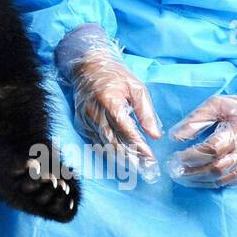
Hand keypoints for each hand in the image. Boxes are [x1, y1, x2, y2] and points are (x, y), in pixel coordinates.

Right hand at [58, 29, 162, 181]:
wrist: (87, 66)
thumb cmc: (116, 76)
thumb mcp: (136, 87)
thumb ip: (145, 112)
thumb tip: (155, 135)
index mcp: (109, 101)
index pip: (125, 130)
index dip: (138, 146)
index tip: (150, 157)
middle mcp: (94, 112)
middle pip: (112, 142)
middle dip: (130, 158)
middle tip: (145, 170)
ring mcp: (85, 119)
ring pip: (103, 144)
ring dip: (120, 158)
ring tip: (136, 168)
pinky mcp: (81, 123)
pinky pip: (95, 141)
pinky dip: (108, 150)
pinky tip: (119, 158)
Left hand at [166, 90, 236, 188]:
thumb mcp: (215, 105)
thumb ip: (194, 120)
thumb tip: (175, 137)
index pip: (213, 148)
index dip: (192, 155)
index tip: (176, 156)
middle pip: (217, 167)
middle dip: (193, 171)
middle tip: (174, 170)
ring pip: (223, 178)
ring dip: (200, 180)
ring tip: (182, 176)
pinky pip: (231, 182)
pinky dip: (212, 183)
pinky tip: (198, 180)